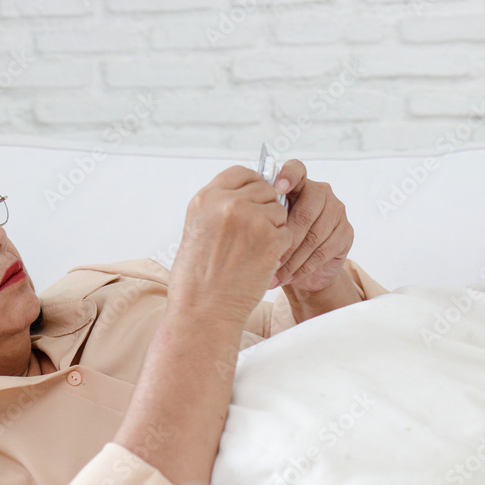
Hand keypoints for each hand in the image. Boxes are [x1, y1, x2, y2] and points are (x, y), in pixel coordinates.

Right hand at [171, 165, 291, 324]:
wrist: (203, 310)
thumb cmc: (197, 278)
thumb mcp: (197, 229)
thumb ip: (219, 207)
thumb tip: (246, 195)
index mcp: (206, 198)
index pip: (242, 173)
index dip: (252, 187)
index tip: (253, 201)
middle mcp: (228, 203)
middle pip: (266, 190)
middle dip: (265, 209)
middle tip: (253, 235)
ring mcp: (252, 219)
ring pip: (280, 212)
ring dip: (274, 230)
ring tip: (253, 253)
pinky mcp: (271, 238)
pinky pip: (288, 234)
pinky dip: (280, 249)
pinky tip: (261, 263)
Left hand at [270, 160, 353, 293]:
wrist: (304, 269)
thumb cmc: (280, 240)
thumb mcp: (268, 226)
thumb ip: (262, 216)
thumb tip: (243, 220)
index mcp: (299, 184)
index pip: (296, 169)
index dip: (288, 176)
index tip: (277, 188)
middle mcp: (321, 192)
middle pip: (305, 213)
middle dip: (284, 240)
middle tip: (268, 258)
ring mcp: (337, 211)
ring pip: (314, 237)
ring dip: (291, 260)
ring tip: (274, 275)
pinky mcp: (346, 232)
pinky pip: (323, 251)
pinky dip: (303, 267)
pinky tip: (289, 277)